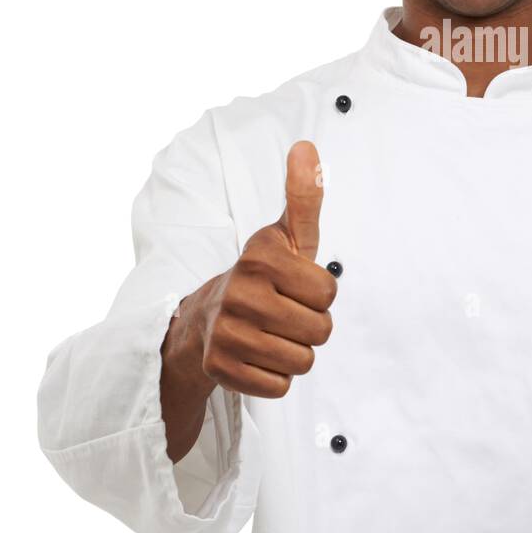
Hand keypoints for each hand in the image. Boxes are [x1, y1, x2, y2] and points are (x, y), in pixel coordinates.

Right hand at [193, 140, 336, 398]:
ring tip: (271, 334)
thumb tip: (307, 146)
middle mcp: (240, 292)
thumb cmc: (262, 276)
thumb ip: (303, 196)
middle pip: (320, 330)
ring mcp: (226, 332)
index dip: (319, 294)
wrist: (203, 321)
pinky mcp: (220, 369)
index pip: (328, 293)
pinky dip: (275, 377)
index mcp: (261, 257)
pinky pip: (280, 386)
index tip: (295, 285)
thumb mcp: (286, 236)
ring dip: (294, 353)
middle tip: (284, 314)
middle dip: (311, 327)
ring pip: (302, 361)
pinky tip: (256, 356)